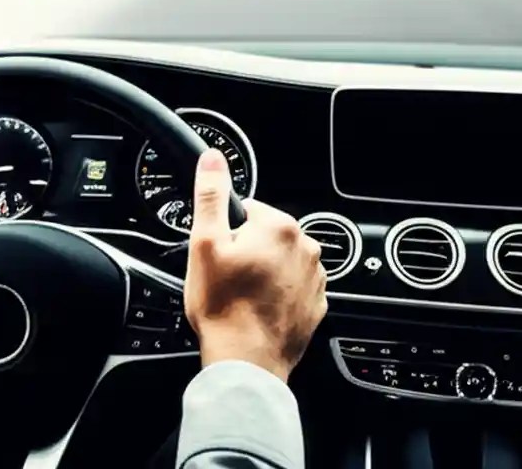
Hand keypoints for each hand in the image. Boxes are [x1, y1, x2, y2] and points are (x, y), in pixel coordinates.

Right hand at [183, 149, 326, 381]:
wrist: (247, 362)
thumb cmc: (224, 307)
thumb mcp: (205, 243)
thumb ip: (211, 195)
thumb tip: (213, 160)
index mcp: (279, 226)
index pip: (248, 211)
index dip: (227, 232)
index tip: (220, 255)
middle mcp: (306, 247)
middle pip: (266, 236)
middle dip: (247, 252)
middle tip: (227, 278)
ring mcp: (315, 278)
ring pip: (281, 262)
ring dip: (264, 273)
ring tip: (242, 296)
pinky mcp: (316, 304)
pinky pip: (293, 288)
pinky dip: (278, 295)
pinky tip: (258, 310)